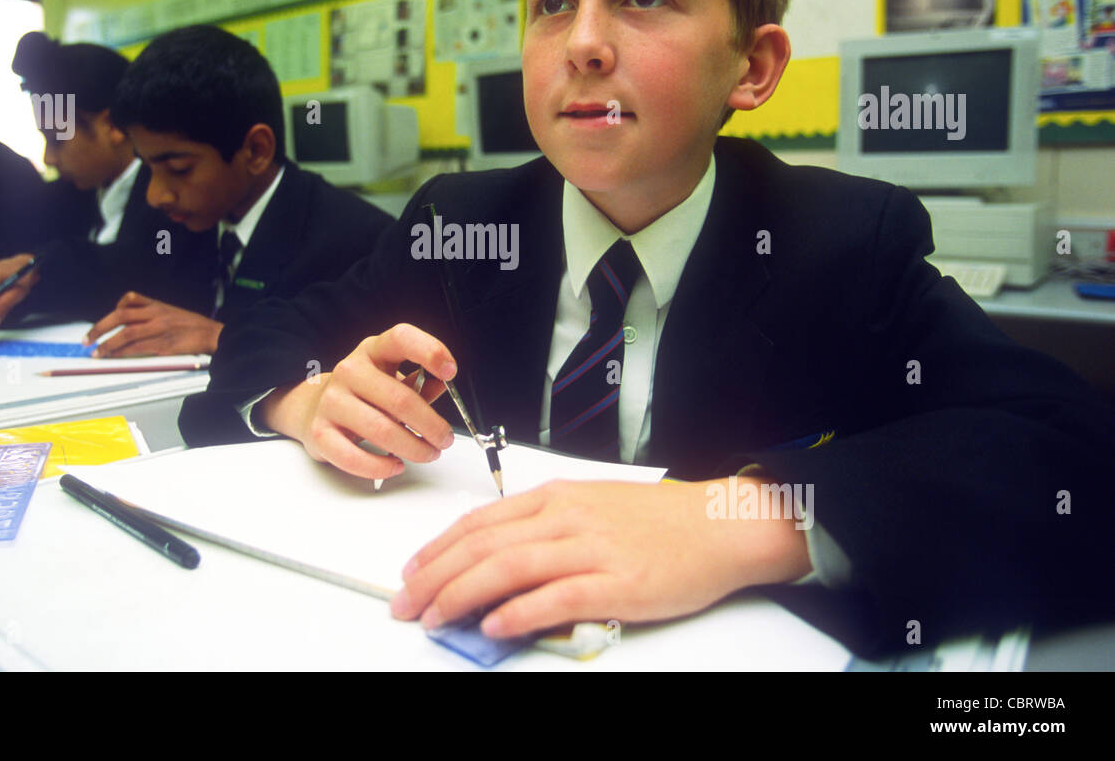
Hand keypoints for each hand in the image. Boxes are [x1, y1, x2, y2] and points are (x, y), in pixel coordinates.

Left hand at [85, 292, 222, 356]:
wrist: (213, 334)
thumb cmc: (194, 327)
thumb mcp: (172, 313)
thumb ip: (152, 316)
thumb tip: (129, 328)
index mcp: (158, 305)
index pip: (129, 299)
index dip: (113, 310)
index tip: (104, 323)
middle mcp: (156, 314)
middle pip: (121, 315)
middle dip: (100, 327)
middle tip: (87, 339)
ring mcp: (159, 328)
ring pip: (126, 333)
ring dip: (108, 344)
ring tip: (97, 354)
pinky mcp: (163, 344)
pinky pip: (137, 348)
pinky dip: (123, 353)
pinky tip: (115, 358)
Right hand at [260, 323, 457, 480]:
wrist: (314, 407)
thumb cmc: (364, 394)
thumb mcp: (392, 378)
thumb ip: (419, 384)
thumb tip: (442, 385)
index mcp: (373, 351)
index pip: (401, 338)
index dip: (429, 352)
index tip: (450, 372)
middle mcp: (350, 371)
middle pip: (400, 399)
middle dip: (431, 425)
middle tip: (444, 439)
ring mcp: (331, 401)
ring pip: (381, 431)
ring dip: (413, 448)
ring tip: (428, 453)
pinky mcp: (319, 432)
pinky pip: (353, 457)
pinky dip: (380, 467)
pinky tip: (395, 465)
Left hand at [390, 478, 812, 637]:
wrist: (720, 526)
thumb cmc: (657, 521)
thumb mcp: (590, 507)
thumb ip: (542, 528)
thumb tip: (494, 559)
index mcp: (555, 498)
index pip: (479, 522)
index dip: (437, 549)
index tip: (411, 573)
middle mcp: (566, 519)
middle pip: (484, 546)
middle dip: (435, 577)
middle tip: (406, 604)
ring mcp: (592, 550)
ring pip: (510, 569)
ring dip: (463, 595)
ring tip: (435, 617)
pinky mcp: (618, 583)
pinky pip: (557, 597)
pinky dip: (520, 612)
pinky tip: (495, 626)